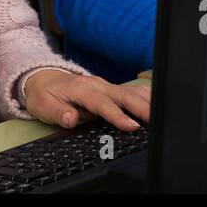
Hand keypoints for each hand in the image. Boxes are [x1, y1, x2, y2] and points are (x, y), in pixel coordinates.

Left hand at [22, 69, 149, 130]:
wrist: (44, 80)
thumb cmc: (45, 95)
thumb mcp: (43, 105)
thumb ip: (57, 112)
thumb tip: (70, 118)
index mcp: (82, 89)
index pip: (102, 103)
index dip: (117, 115)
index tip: (131, 126)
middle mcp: (97, 85)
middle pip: (123, 95)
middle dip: (141, 107)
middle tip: (156, 121)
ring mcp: (106, 85)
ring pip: (131, 91)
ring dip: (147, 101)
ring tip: (163, 113)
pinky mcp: (111, 89)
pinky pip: (132, 90)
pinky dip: (147, 95)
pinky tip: (159, 101)